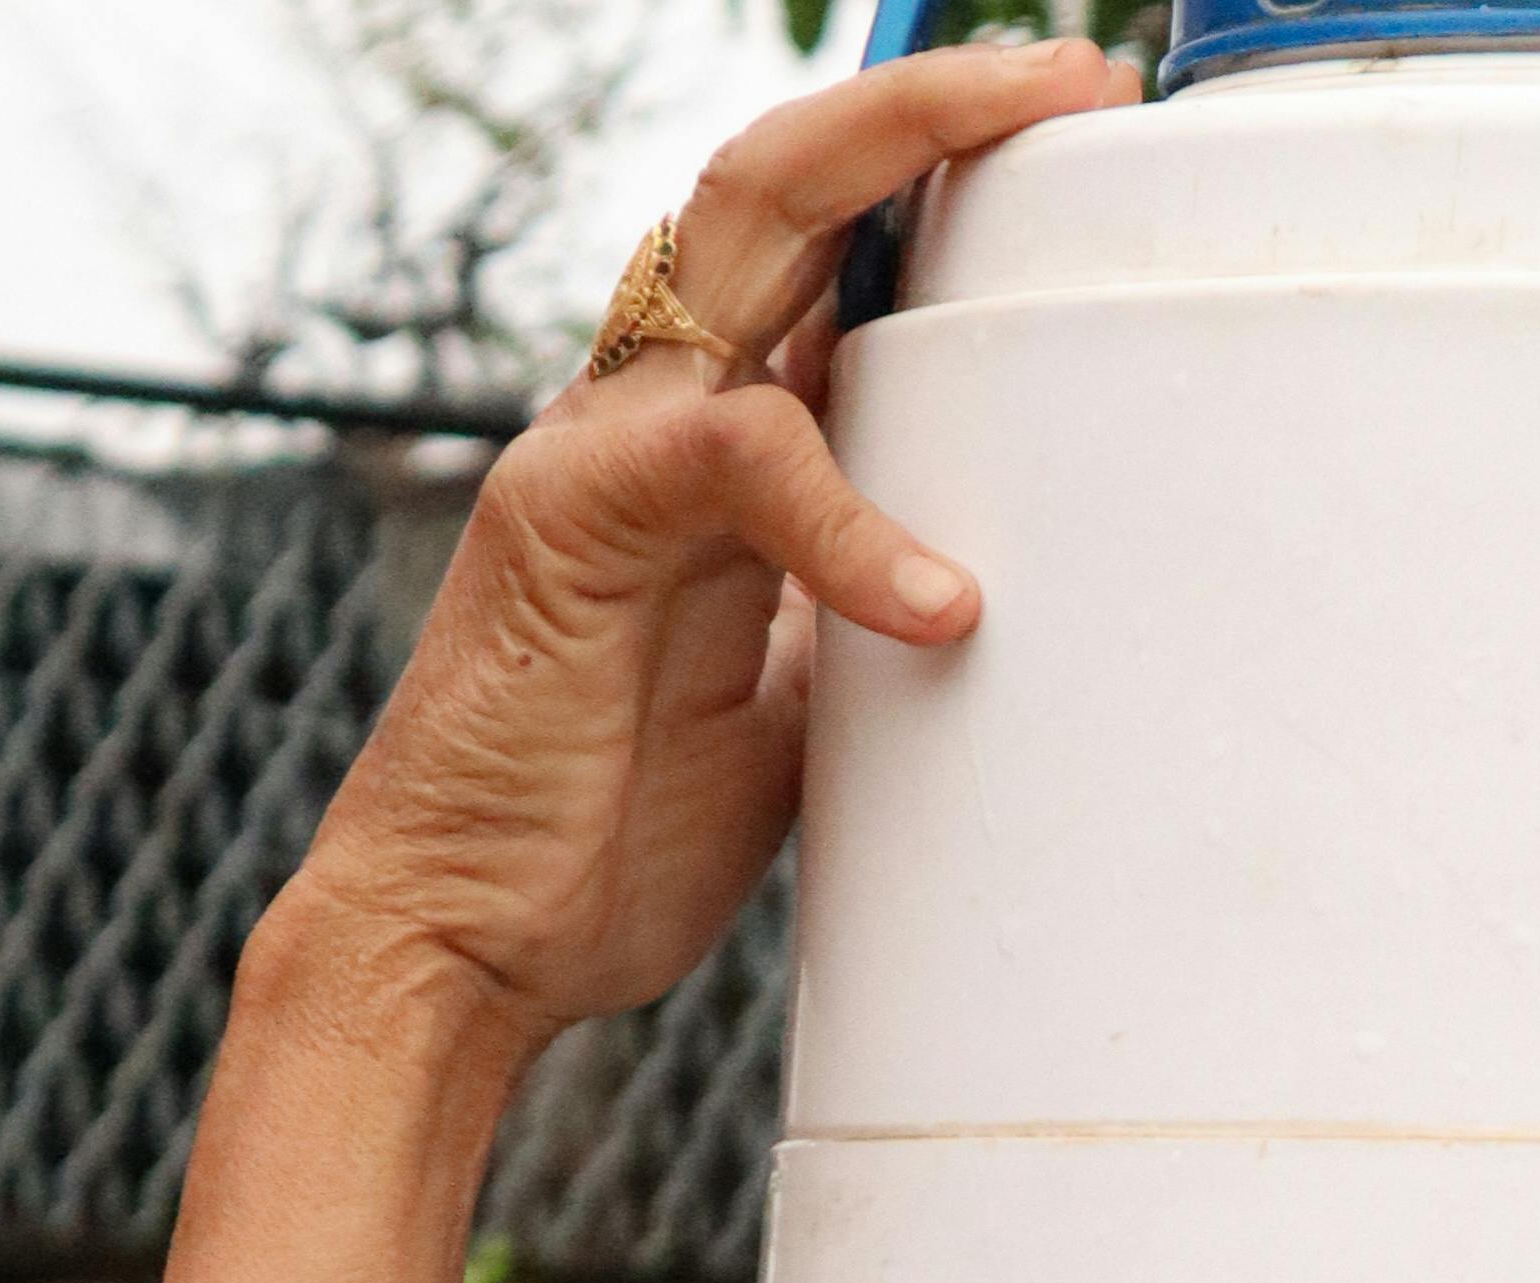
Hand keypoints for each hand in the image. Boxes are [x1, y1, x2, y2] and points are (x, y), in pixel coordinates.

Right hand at [285, 36, 1137, 1058]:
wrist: (470, 939)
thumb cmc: (607, 833)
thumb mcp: (787, 714)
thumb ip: (850, 625)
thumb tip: (969, 610)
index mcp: (702, 445)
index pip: (813, 253)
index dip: (926, 176)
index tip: (1063, 144)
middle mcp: (646, 410)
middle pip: (779, 178)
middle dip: (925, 104)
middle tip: (1070, 74)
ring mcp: (601, 448)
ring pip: (744, 231)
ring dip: (892, 161)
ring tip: (1031, 140)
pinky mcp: (569, 520)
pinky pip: (736, 459)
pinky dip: (850, 521)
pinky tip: (939, 598)